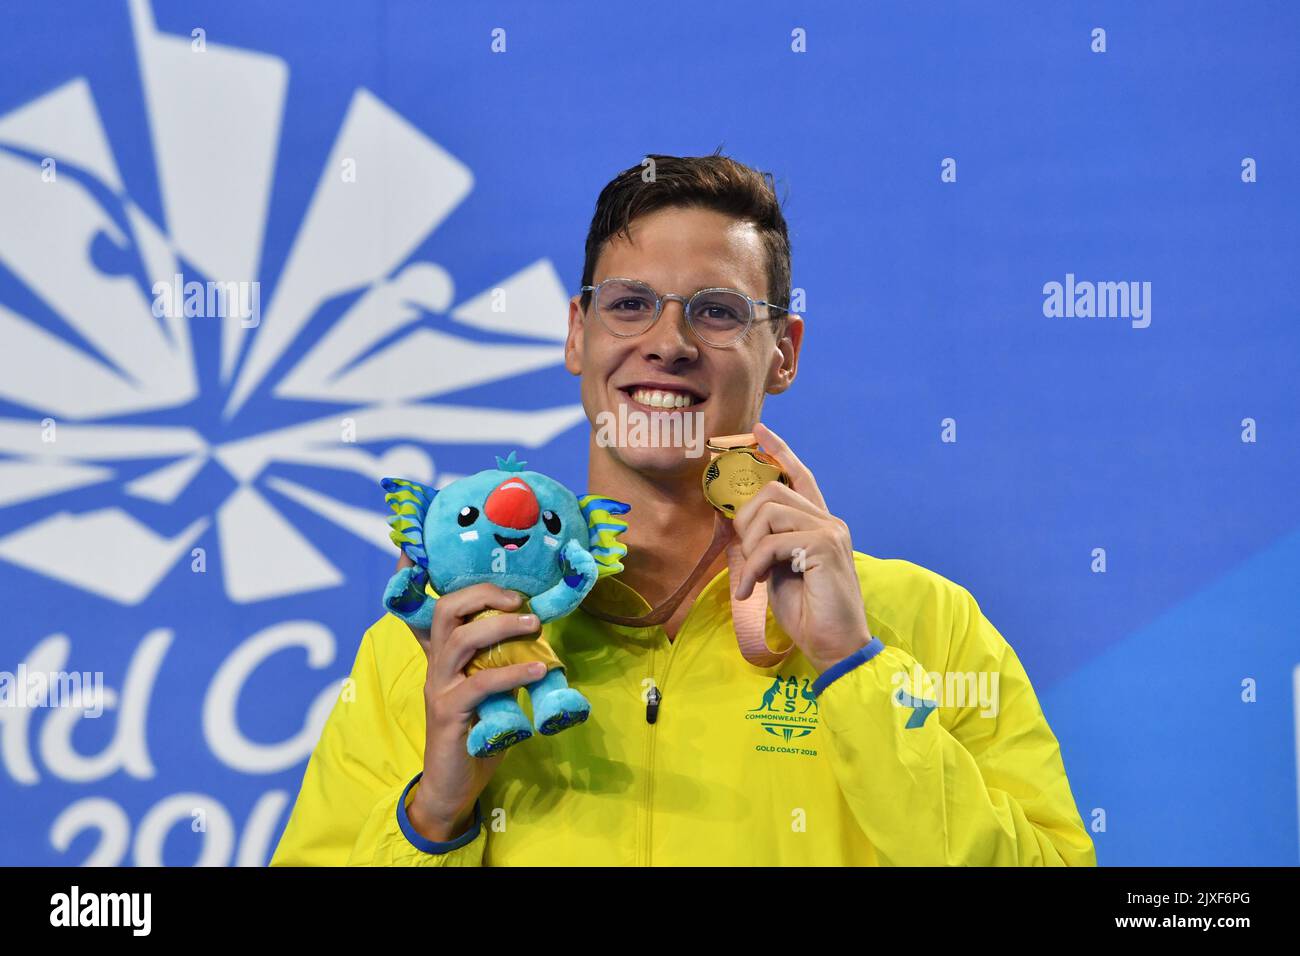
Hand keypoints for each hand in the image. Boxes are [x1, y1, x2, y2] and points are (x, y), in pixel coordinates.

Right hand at [393, 554, 543, 842]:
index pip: (437, 605)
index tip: (472, 555)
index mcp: (445, 654)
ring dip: (501, 627)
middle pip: (446, 610)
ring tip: (535, 626)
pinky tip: (539, 672)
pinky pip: (478, 684)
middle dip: (484, 595)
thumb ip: (503, 661)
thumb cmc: (476, 732)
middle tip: (520, 599)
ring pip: (460, 640)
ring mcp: (439, 688)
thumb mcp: (491, 689)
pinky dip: (512, 674)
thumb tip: (539, 634)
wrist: (453, 786)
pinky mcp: (448, 714)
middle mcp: (437, 664)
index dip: (438, 579)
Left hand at [730, 421, 872, 673]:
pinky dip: (755, 565)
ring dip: (749, 546)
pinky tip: (753, 589)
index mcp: (820, 524)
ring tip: (751, 578)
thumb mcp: (777, 571)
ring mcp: (829, 532)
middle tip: (744, 558)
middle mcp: (829, 521)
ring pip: (770, 512)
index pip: (800, 476)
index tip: (760, 431)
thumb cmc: (807, 613)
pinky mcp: (824, 547)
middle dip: (745, 520)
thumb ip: (764, 543)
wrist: (835, 645)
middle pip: (772, 491)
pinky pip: (773, 541)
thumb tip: (736, 523)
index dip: (780, 452)